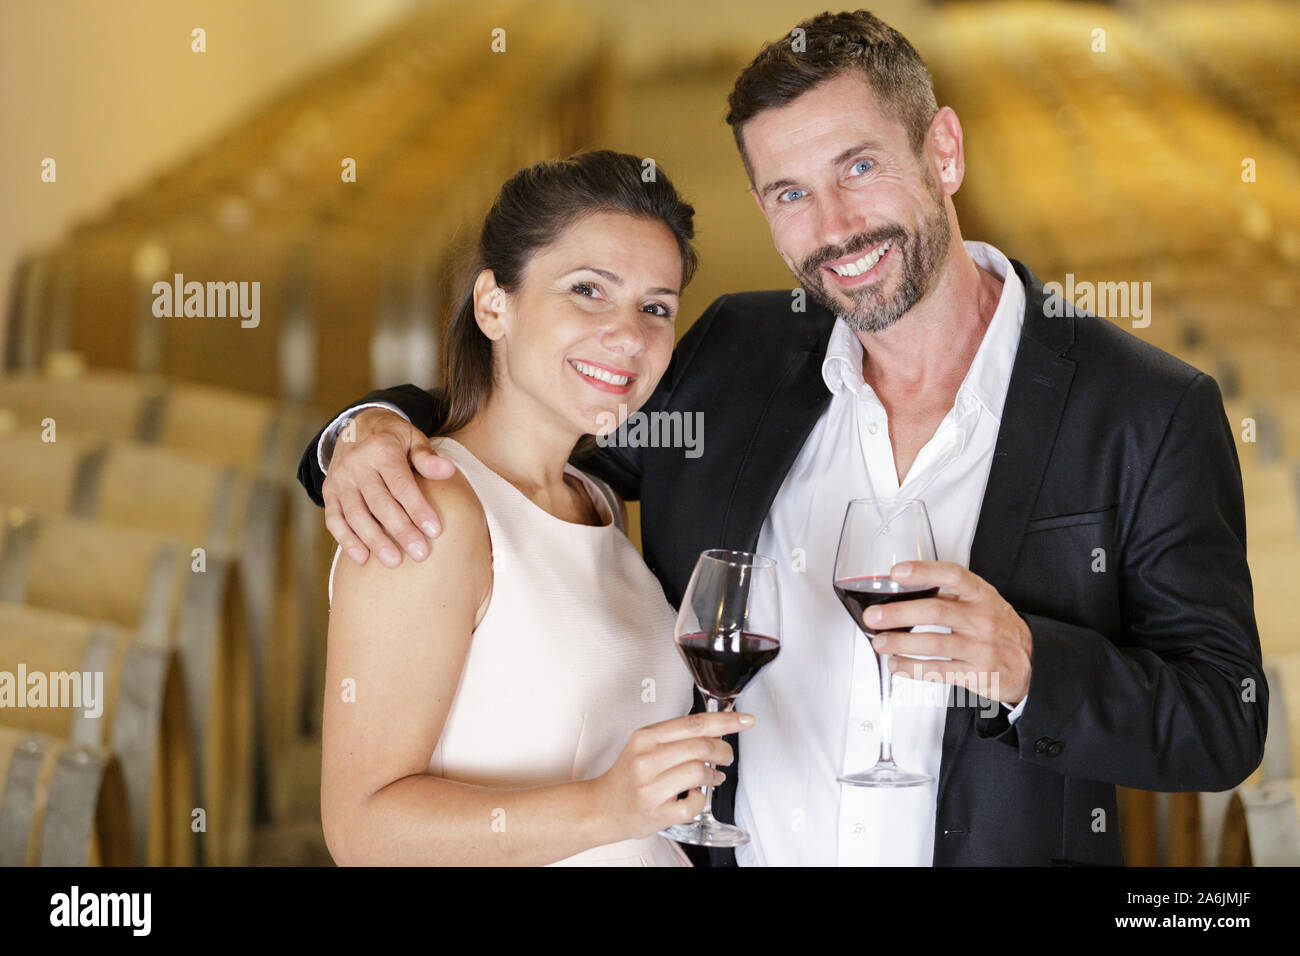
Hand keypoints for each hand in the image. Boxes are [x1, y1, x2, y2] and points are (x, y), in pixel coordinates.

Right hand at [322, 408, 455, 566]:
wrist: (357, 425)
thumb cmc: (394, 438)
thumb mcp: (413, 438)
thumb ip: (428, 458)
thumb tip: (449, 470)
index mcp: (382, 450)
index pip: (400, 484)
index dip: (417, 508)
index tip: (435, 531)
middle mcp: (357, 464)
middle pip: (379, 503)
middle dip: (400, 530)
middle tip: (420, 553)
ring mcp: (340, 479)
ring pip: (355, 514)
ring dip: (374, 540)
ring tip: (394, 562)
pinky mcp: (329, 491)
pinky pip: (334, 519)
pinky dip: (346, 540)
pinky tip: (362, 558)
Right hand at [590, 710, 753, 842]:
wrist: (602, 807)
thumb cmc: (628, 777)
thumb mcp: (644, 746)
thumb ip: (677, 736)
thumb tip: (716, 728)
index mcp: (645, 737)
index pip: (695, 723)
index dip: (726, 721)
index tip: (744, 721)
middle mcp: (646, 759)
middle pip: (702, 746)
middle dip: (724, 751)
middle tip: (726, 756)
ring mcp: (651, 787)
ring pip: (700, 771)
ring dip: (714, 774)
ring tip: (713, 776)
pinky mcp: (656, 813)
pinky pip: (694, 803)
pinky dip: (701, 798)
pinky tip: (695, 795)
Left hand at [863, 561, 1032, 704]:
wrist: (1032, 663)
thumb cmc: (997, 627)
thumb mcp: (982, 602)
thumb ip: (949, 595)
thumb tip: (900, 590)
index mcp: (981, 594)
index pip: (953, 575)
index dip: (924, 572)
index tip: (897, 572)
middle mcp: (982, 619)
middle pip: (936, 611)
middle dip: (899, 614)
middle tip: (874, 616)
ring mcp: (981, 647)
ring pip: (935, 644)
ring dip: (901, 643)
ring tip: (879, 642)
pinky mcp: (978, 673)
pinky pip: (940, 671)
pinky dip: (913, 669)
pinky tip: (897, 665)